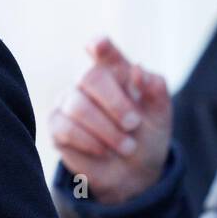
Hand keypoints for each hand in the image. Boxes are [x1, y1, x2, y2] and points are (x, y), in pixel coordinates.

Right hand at [50, 37, 172, 204]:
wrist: (132, 173)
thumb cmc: (146, 137)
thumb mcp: (160, 116)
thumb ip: (155, 90)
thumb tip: (139, 70)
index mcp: (116, 73)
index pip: (105, 53)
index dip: (100, 46)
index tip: (99, 44)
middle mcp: (87, 83)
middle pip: (89, 77)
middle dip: (115, 103)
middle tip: (134, 125)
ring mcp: (68, 102)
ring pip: (77, 106)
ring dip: (106, 130)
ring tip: (125, 146)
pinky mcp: (56, 125)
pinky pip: (65, 128)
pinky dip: (89, 141)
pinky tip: (103, 150)